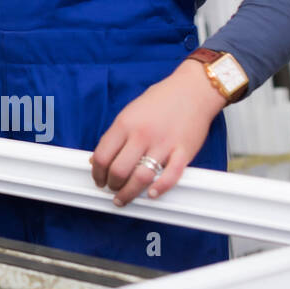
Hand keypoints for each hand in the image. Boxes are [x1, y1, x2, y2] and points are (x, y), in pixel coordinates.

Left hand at [90, 59, 225, 205]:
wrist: (193, 90)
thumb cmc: (161, 100)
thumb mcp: (129, 112)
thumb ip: (115, 135)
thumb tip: (99, 158)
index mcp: (125, 124)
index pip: (102, 156)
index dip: (96, 173)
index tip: (98, 179)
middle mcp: (142, 135)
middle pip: (118, 170)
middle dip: (111, 185)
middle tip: (111, 189)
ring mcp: (163, 145)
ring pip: (141, 178)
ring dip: (129, 193)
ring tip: (124, 198)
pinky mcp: (183, 152)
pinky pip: (170, 177)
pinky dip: (159, 189)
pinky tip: (151, 194)